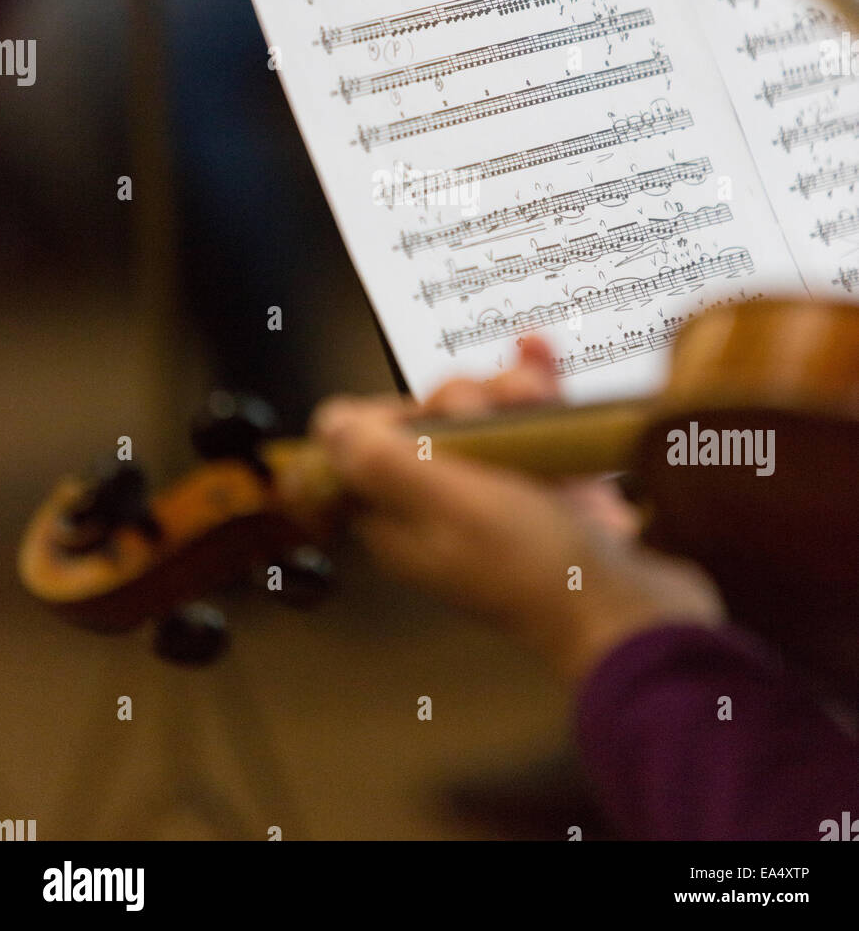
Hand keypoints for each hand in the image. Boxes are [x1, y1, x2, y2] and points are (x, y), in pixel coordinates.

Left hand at [313, 342, 724, 683]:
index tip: (438, 417)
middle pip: (437, 421)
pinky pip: (537, 420)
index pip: (372, 448)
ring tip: (545, 400)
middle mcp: (446, 509)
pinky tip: (543, 354)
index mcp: (404, 523)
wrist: (636, 609)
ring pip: (492, 414)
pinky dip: (540, 386)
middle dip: (473, 400)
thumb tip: (327, 423)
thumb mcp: (449, 505)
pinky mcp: (555, 486)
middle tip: (504, 418)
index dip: (400, 415)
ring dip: (516, 391)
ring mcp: (505, 497)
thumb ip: (383, 462)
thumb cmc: (539, 566)